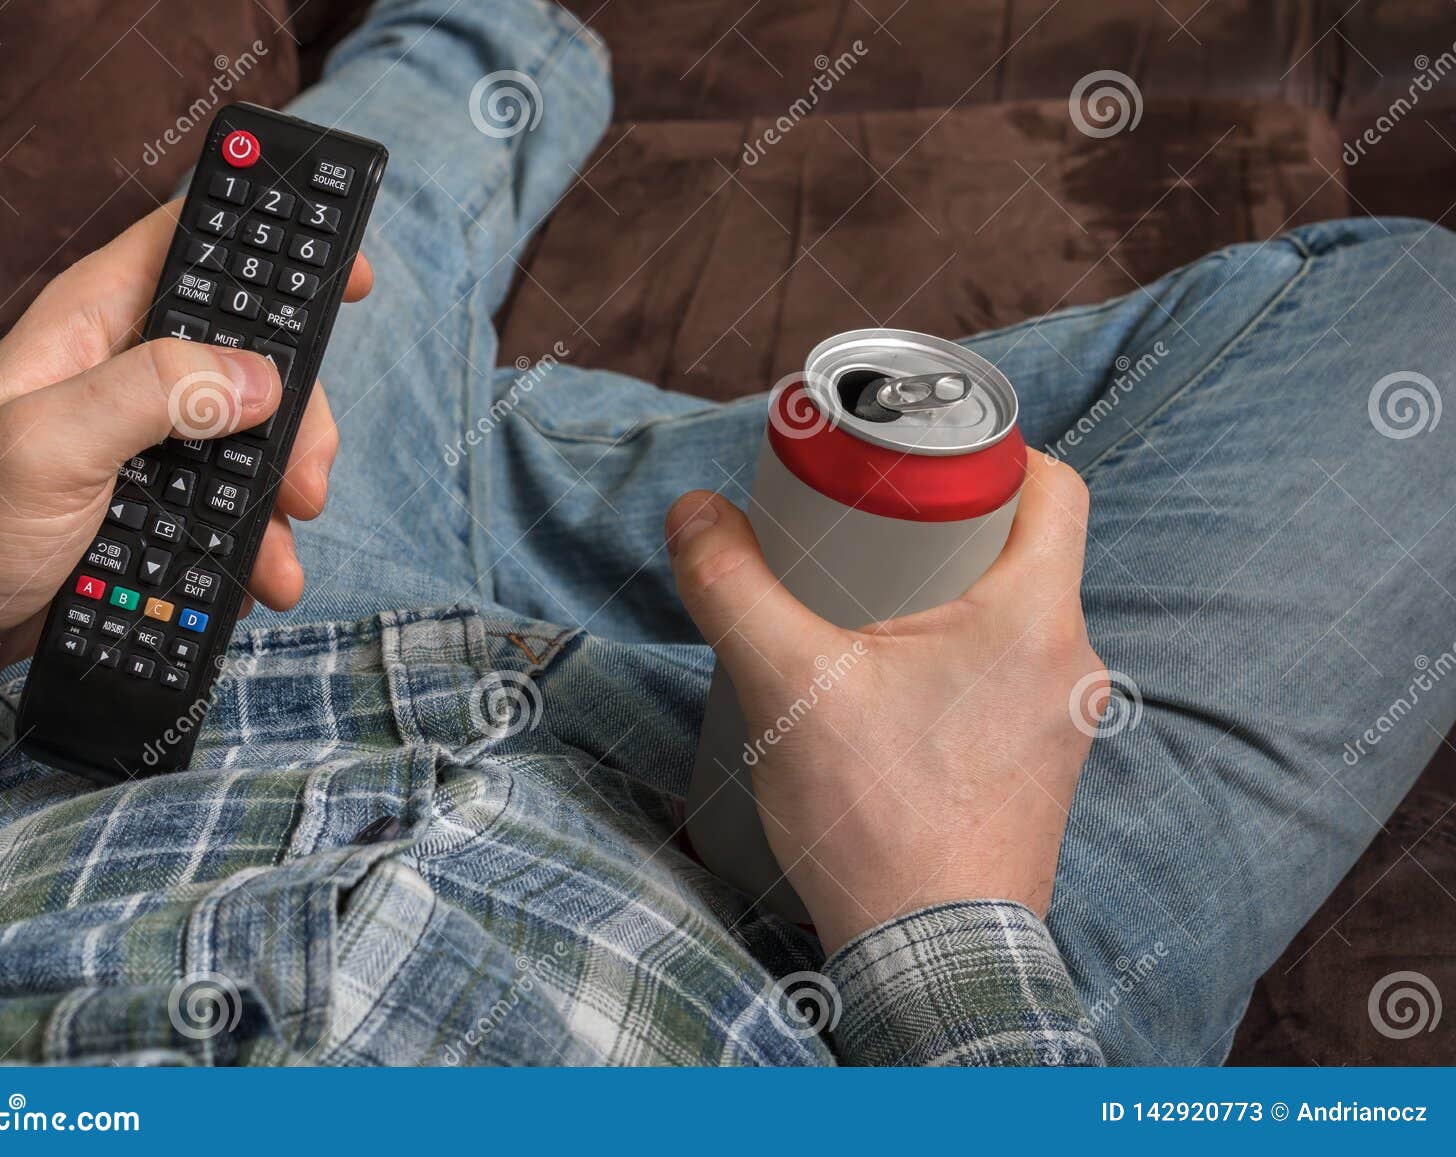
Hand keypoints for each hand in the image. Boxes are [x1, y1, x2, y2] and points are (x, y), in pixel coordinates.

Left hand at [0, 200, 372, 671]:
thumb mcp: (48, 443)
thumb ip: (152, 394)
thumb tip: (259, 378)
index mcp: (99, 321)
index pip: (199, 247)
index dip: (275, 246)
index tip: (348, 275)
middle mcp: (132, 369)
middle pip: (256, 358)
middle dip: (297, 418)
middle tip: (306, 478)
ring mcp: (150, 437)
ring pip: (257, 440)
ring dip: (282, 494)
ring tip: (280, 550)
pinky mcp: (159, 500)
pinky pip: (234, 507)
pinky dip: (257, 544)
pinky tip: (259, 577)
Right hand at [666, 451, 1104, 953]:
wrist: (933, 960)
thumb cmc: (880, 820)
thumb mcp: (789, 686)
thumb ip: (734, 588)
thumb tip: (696, 513)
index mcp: (1036, 617)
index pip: (1055, 486)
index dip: (994, 454)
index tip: (922, 460)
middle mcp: (1073, 663)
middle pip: (1026, 549)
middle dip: (948, 526)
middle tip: (870, 527)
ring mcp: (1065, 723)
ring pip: (1014, 618)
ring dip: (949, 597)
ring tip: (864, 609)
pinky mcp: (1042, 768)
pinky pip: (1010, 677)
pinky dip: (959, 658)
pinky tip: (890, 689)